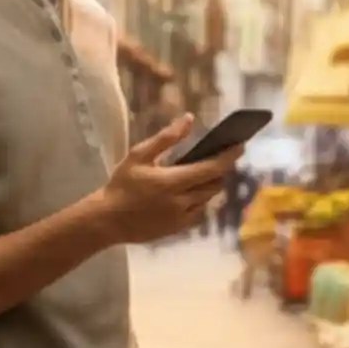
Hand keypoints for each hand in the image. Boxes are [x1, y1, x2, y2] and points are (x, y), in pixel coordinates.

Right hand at [94, 113, 243, 244]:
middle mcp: (183, 201)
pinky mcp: (180, 228)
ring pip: (209, 198)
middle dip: (220, 170)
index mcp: (173, 181)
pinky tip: (189, 192)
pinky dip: (200, 200)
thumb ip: (165, 138)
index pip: (212, 168)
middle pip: (215, 184)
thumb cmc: (121, 184)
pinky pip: (200, 212)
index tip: (241, 144)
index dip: (229, 156)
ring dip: (210, 185)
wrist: (108, 220)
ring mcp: (183, 217)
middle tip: (217, 158)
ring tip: (201, 173)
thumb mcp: (138, 156)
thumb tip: (188, 119)